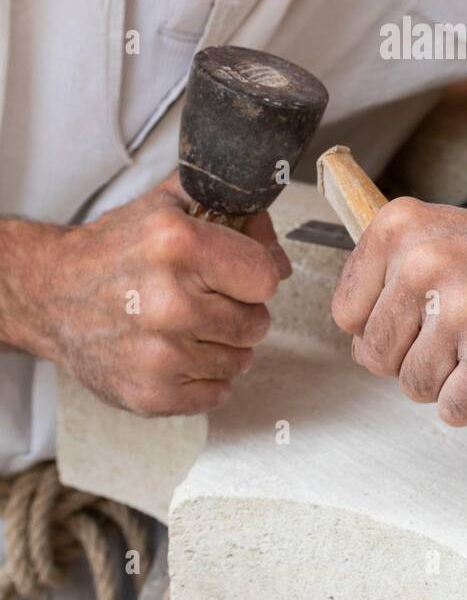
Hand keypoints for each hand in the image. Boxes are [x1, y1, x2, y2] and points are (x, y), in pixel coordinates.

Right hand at [29, 172, 289, 415]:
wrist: (52, 295)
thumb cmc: (115, 250)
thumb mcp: (168, 206)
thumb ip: (232, 211)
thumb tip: (280, 253)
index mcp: (178, 245)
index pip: (266, 277)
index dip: (255, 275)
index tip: (235, 275)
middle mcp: (170, 301)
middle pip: (257, 322)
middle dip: (240, 310)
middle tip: (206, 300)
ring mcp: (160, 354)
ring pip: (241, 360)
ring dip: (224, 345)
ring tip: (188, 326)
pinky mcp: (151, 394)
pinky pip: (218, 393)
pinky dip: (205, 376)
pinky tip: (178, 352)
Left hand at [330, 196, 466, 425]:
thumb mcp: (436, 237)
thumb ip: (388, 279)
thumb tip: (358, 339)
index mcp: (399, 229)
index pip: (346, 313)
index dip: (379, 328)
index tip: (414, 319)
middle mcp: (423, 263)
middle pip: (375, 356)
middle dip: (412, 359)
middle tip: (454, 336)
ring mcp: (459, 309)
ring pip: (413, 386)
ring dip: (447, 381)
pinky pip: (454, 408)